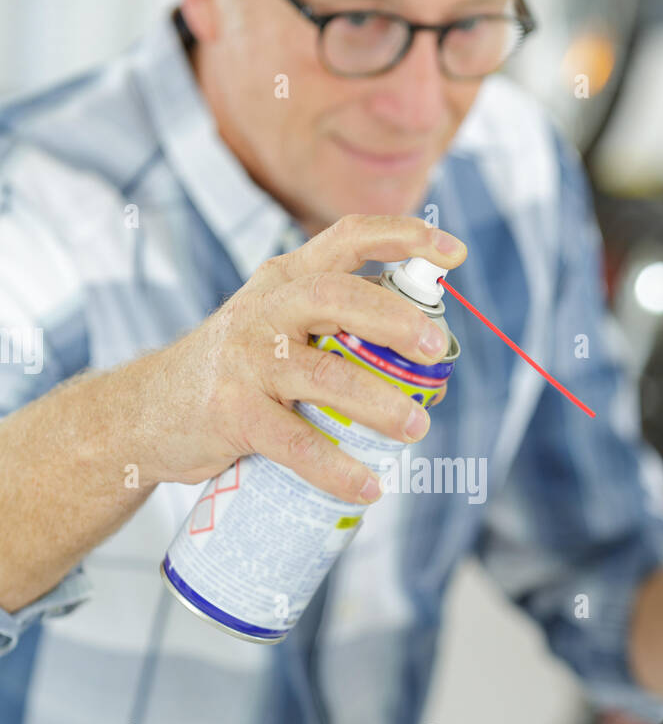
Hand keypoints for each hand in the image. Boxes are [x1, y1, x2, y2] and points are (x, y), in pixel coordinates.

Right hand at [128, 214, 465, 502]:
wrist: (147, 413)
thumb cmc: (235, 371)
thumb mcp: (273, 324)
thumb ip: (329, 323)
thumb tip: (419, 345)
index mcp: (284, 280)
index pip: (346, 238)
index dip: (403, 237)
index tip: (453, 252)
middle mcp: (265, 310)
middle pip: (336, 297)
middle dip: (393, 319)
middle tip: (435, 348)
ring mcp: (245, 361)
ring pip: (322, 374)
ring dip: (378, 403)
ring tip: (417, 427)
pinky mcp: (231, 413)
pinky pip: (294, 442)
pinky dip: (336, 468)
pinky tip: (367, 487)